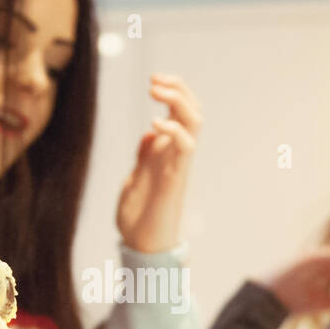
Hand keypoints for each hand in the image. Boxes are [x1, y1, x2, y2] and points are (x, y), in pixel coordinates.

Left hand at [116, 73, 200, 253]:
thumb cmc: (138, 219)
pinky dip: (174, 130)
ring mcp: (178, 166)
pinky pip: (186, 148)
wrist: (140, 249)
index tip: (154, 79)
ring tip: (155, 90)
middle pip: (193, 111)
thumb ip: (144, 157)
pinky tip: (155, 123)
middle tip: (154, 79)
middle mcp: (177, 156)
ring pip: (194, 124)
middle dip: (178, 89)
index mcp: (166, 153)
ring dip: (178, 101)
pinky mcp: (175, 180)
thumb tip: (148, 135)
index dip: (173, 91)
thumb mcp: (135, 179)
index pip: (181, 113)